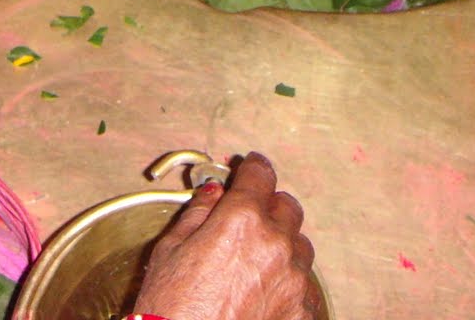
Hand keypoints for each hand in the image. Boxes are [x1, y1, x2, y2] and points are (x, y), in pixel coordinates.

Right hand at [132, 153, 318, 319]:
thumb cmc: (170, 309)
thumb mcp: (170, 251)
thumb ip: (198, 213)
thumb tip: (213, 193)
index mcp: (242, 220)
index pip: (260, 175)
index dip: (253, 168)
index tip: (251, 168)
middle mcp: (275, 244)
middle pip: (287, 207)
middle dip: (269, 208)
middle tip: (249, 219)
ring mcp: (293, 280)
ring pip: (300, 247)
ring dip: (283, 247)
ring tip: (256, 264)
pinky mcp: (301, 312)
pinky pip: (305, 288)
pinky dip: (290, 286)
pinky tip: (268, 294)